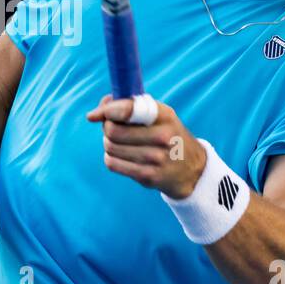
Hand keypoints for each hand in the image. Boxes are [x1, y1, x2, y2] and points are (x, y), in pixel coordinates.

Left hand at [85, 94, 206, 198]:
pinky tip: (122, 155)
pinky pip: (112, 164)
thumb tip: (93, 115)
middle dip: (106, 127)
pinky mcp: (147, 176)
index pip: (129, 110)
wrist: (191, 169)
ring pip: (110, 147)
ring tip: (120, 142)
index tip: (98, 114)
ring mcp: (156, 159)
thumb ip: (128, 107)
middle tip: (112, 127)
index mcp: (165, 116)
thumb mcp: (158, 115)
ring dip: (108, 143)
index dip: (108, 110)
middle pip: (113, 131)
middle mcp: (163, 137)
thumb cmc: (166, 135)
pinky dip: (111, 157)